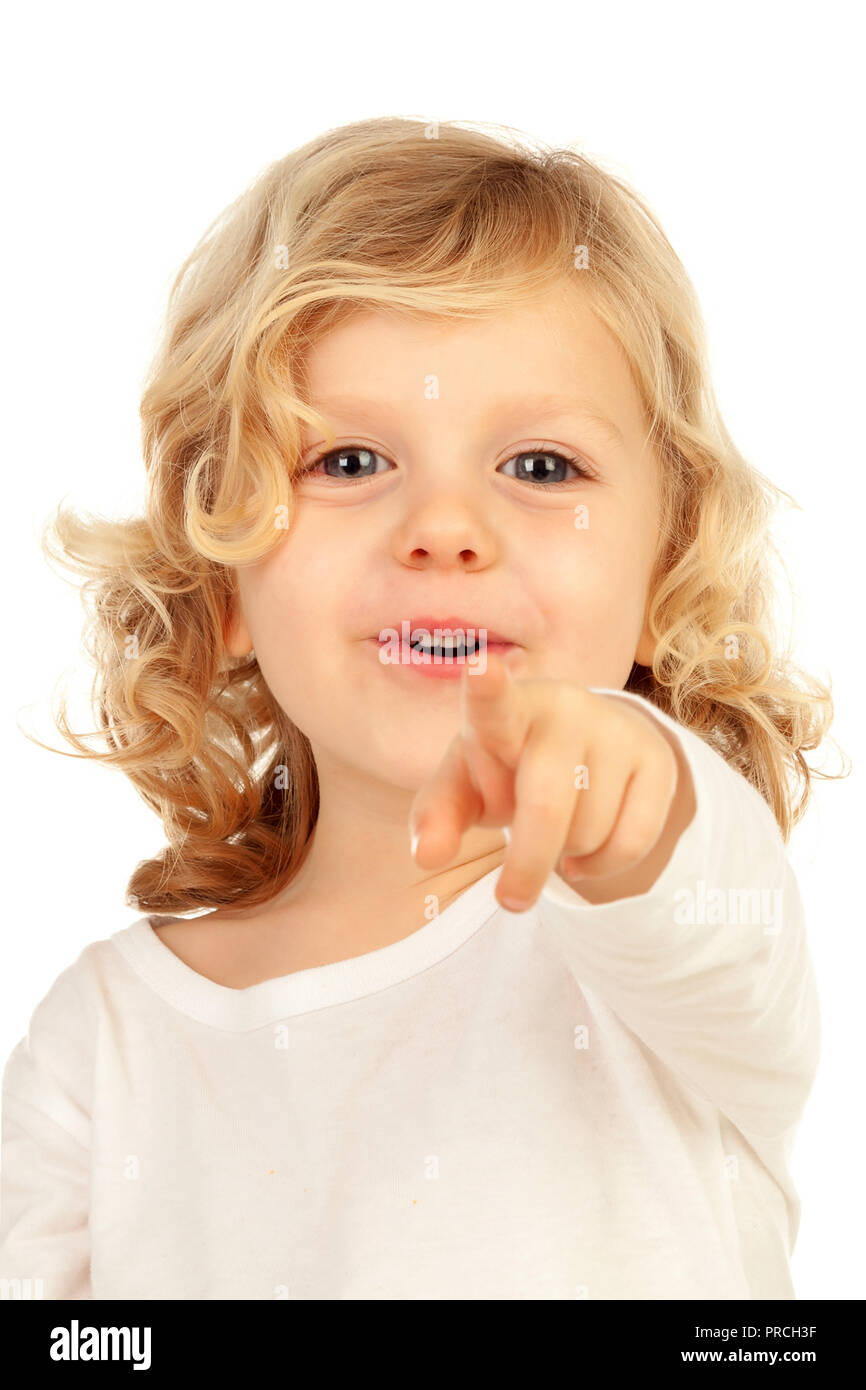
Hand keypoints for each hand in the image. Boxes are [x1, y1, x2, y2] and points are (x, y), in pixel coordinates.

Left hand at [408, 651, 680, 911]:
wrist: (584, 747)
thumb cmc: (507, 767)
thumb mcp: (465, 787)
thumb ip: (438, 816)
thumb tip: (426, 855)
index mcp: (506, 711)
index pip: (493, 703)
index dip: (486, 688)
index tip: (479, 667)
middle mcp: (564, 710)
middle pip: (546, 803)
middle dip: (527, 863)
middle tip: (510, 901)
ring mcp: (616, 730)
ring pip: (589, 830)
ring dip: (566, 855)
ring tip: (555, 835)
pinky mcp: (657, 758)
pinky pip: (633, 840)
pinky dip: (604, 865)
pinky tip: (587, 852)